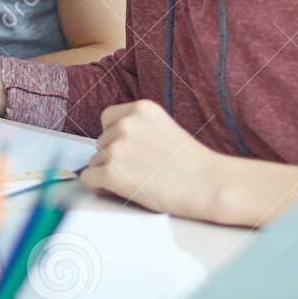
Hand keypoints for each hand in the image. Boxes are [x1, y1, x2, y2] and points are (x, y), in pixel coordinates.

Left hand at [79, 100, 230, 219]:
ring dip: (108, 172)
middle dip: (114, 157)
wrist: (209, 186)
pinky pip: (88, 179)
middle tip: (138, 171)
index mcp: (141, 108)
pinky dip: (99, 187)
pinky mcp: (111, 172)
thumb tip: (110, 143)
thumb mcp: (163, 128)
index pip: (108, 119)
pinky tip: (116, 190)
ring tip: (136, 181)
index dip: (115, 137)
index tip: (128, 151)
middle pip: (101, 142)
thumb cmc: (192, 164)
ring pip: (95, 161)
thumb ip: (138, 128)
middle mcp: (126, 123)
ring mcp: (117, 147)